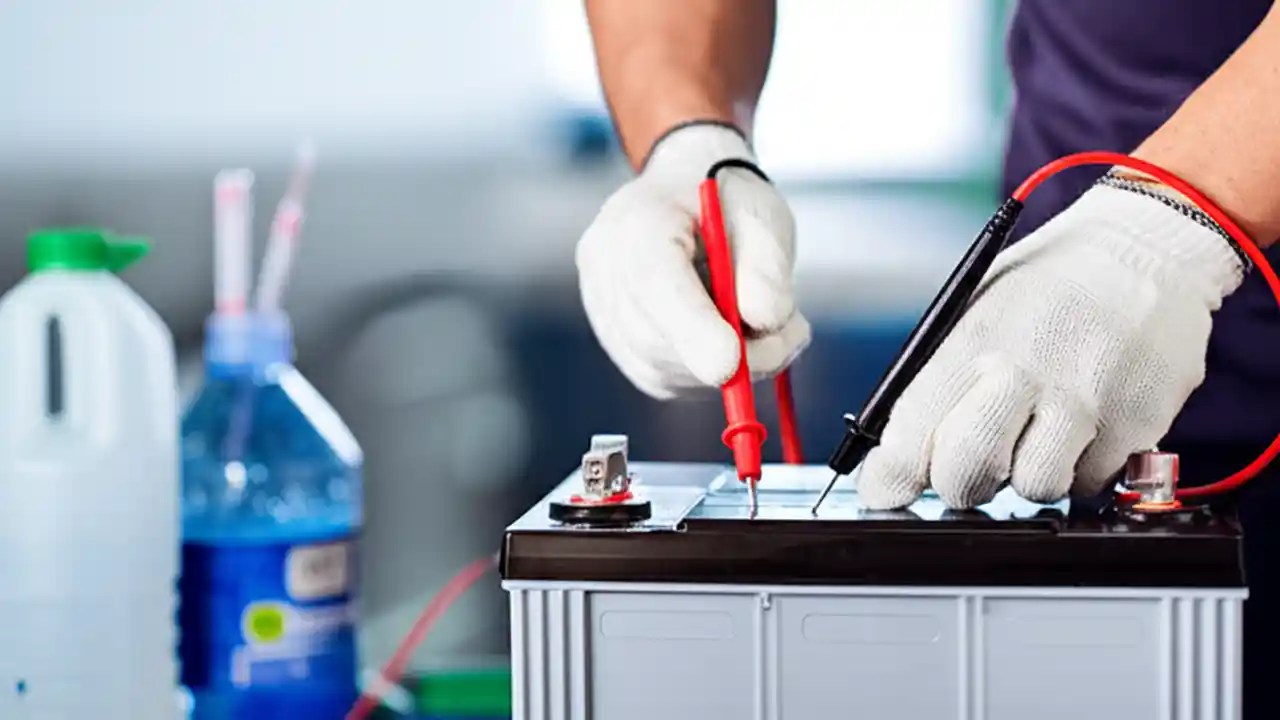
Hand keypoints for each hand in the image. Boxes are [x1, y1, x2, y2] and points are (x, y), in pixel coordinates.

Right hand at [576, 124, 810, 398]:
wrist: (687, 192)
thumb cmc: (727, 200)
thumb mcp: (762, 217)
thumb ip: (767, 266)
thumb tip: (765, 321)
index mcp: (639, 221)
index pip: (653, 281)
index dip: (691, 328)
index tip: (733, 363)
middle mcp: (606, 268)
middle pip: (657, 339)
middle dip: (733, 356)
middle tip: (793, 331)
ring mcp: (603, 311)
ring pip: (663, 370)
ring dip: (728, 365)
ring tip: (763, 321)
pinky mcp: (618, 345)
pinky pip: (665, 378)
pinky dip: (708, 368)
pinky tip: (729, 332)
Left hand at [857, 184, 1244, 508]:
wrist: (1147, 249)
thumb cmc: (1051, 286)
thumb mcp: (978, 310)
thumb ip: (940, 382)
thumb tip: (898, 458)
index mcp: (973, 342)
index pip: (911, 437)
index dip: (891, 478)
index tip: (887, 490)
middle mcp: (1026, 373)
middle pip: (965, 476)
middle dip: (958, 483)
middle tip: (968, 466)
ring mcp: (1086, 401)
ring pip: (1034, 488)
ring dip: (1027, 475)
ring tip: (1037, 434)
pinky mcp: (1138, 424)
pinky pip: (1092, 482)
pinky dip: (1081, 468)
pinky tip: (1083, 426)